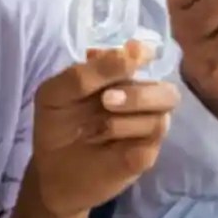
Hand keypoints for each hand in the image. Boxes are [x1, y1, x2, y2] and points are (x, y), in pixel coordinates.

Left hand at [26, 41, 179, 217]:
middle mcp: (138, 101)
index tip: (136, 55)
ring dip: (130, 114)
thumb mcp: (59, 91)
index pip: (145, 60)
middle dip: (139, 93)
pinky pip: (152, 138)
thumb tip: (133, 48)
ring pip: (162, 113)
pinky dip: (128, 132)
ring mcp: (144, 128)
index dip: (143, 55)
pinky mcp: (145, 153)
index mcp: (119, 78)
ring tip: (101, 124)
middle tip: (106, 99)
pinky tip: (105, 137)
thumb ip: (92, 70)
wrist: (50, 169)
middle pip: (167, 91)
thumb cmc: (56, 124)